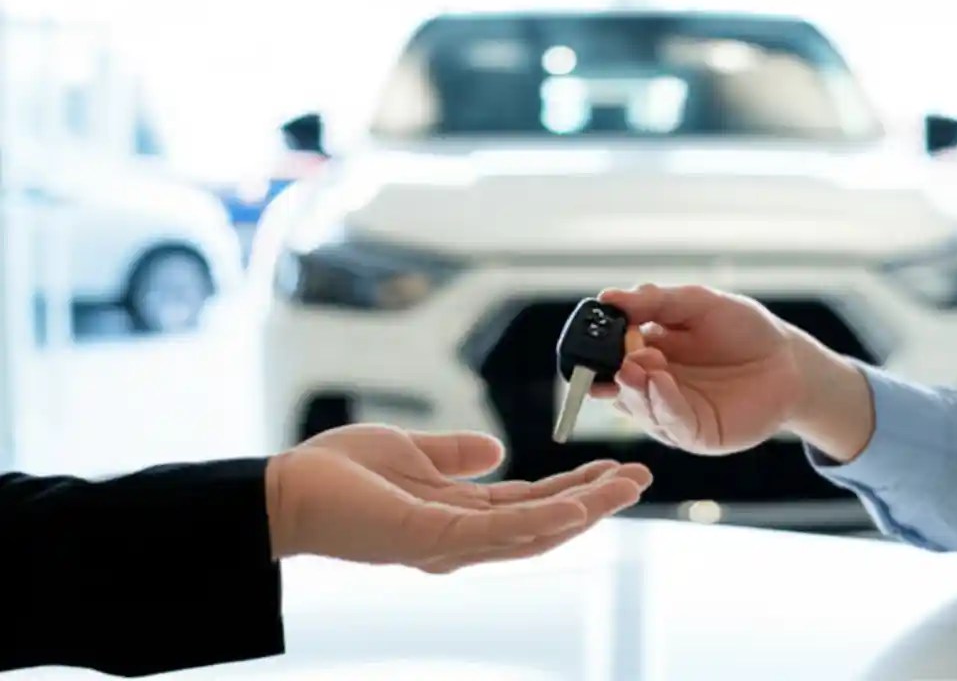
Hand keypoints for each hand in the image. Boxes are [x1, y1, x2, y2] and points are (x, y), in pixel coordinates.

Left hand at [265, 423, 650, 573]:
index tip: (615, 468)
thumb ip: (454, 454)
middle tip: (640, 477)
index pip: (531, 504)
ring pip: (533, 531)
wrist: (283, 489)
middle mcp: (462, 538)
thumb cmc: (335, 474)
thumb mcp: (411, 451)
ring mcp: (449, 543)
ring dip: (584, 510)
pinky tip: (576, 505)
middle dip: (595, 501)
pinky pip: (498, 531)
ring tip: (626, 486)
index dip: (576, 487)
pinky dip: (541, 519)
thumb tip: (495, 447)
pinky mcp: (432, 539)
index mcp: (460, 515)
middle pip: (545, 523)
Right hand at [591, 284, 873, 459]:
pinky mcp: (696, 434)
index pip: (609, 357)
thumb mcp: (698, 303)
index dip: (597, 351)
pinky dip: (661, 403)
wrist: (789, 360)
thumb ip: (655, 301)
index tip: (590, 340)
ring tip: (633, 367)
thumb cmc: (744, 328)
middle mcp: (653, 386)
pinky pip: (672, 423)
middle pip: (618, 387)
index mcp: (646, 354)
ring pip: (640, 408)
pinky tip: (658, 382)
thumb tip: (608, 296)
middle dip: (613, 374)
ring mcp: (672, 413)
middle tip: (617, 358)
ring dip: (634, 389)